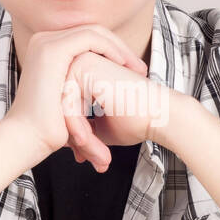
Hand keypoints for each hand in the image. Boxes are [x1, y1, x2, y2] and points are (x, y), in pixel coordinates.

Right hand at [1, 24, 147, 166]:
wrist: (27, 139)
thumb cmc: (49, 129)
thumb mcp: (70, 103)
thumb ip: (82, 91)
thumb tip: (101, 97)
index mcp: (47, 51)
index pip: (87, 40)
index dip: (113, 52)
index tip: (133, 72)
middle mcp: (44, 42)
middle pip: (92, 33)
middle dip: (120, 49)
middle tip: (140, 69)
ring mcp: (46, 43)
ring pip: (93, 32)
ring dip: (119, 48)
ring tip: (136, 68)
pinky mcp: (52, 49)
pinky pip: (90, 38)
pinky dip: (110, 48)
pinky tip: (123, 64)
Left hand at [61, 51, 164, 171]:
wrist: (161, 116)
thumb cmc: (136, 121)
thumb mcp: (99, 128)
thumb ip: (80, 129)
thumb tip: (61, 142)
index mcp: (84, 74)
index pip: (64, 109)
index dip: (74, 136)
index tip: (84, 156)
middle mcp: (80, 62)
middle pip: (59, 107)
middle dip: (74, 138)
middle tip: (92, 159)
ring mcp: (81, 60)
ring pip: (60, 107)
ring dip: (77, 137)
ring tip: (97, 156)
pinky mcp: (84, 66)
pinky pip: (66, 103)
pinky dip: (77, 128)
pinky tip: (88, 143)